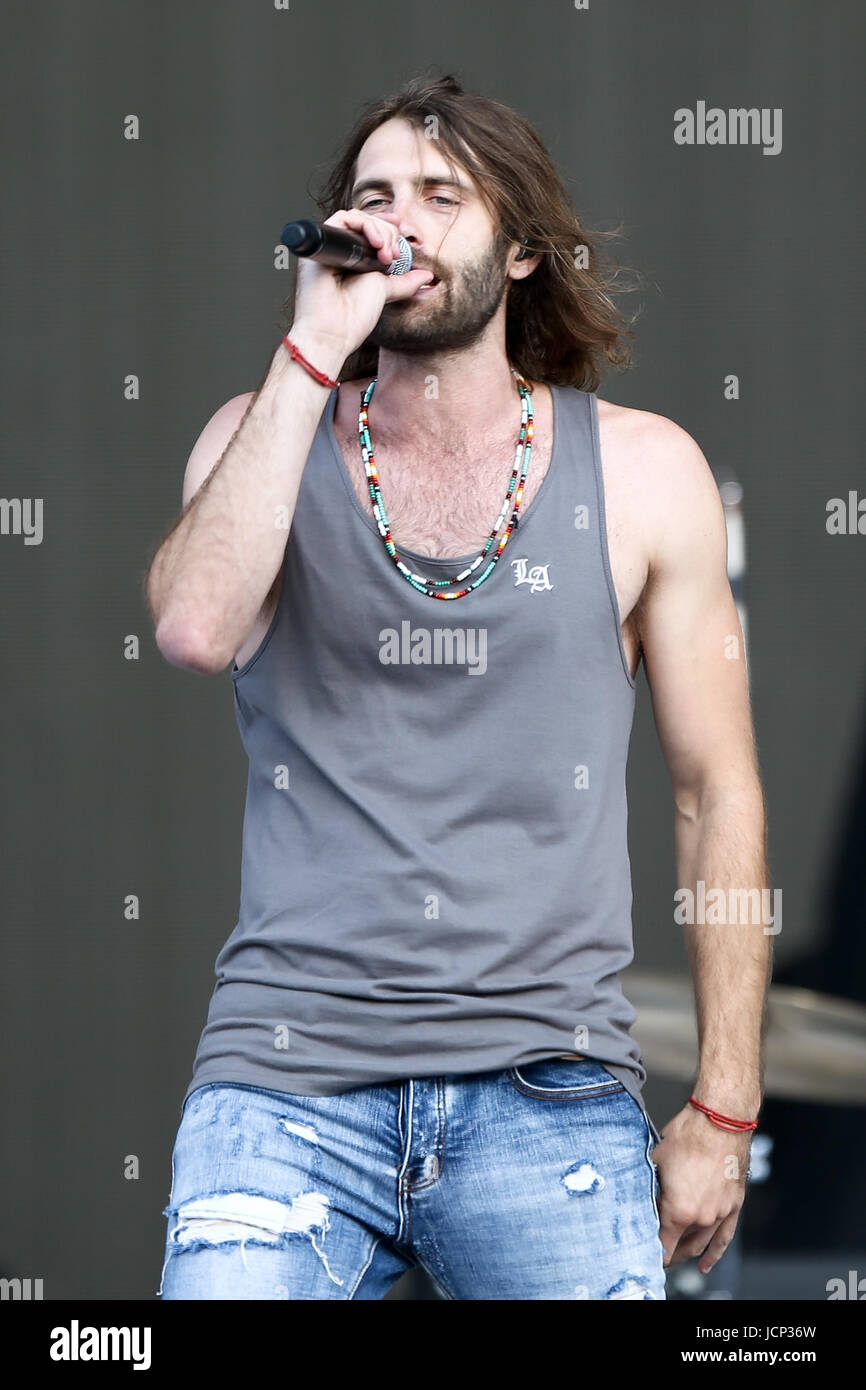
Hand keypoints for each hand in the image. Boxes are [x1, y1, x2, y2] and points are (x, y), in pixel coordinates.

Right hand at [291, 208, 434, 362]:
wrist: (334, 333)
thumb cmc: (352, 318)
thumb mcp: (386, 292)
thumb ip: (405, 281)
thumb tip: (427, 275)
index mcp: (353, 261)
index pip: (370, 231)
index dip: (387, 226)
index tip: (401, 231)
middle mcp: (339, 252)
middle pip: (365, 222)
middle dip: (387, 233)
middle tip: (394, 256)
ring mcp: (329, 248)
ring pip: (356, 218)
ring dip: (378, 230)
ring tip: (387, 255)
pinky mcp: (319, 246)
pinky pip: (341, 218)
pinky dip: (363, 225)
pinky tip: (376, 244)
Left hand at [653, 1104, 751, 1274]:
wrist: (720, 1121)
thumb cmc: (688, 1135)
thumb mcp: (656, 1161)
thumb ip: (650, 1186)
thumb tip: (641, 1197)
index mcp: (679, 1210)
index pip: (662, 1243)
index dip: (652, 1250)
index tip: (643, 1253)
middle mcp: (702, 1218)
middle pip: (682, 1248)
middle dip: (668, 1254)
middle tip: (657, 1255)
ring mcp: (720, 1214)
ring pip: (702, 1244)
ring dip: (688, 1253)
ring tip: (676, 1257)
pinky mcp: (734, 1206)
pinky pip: (724, 1237)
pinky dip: (715, 1254)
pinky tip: (707, 1264)